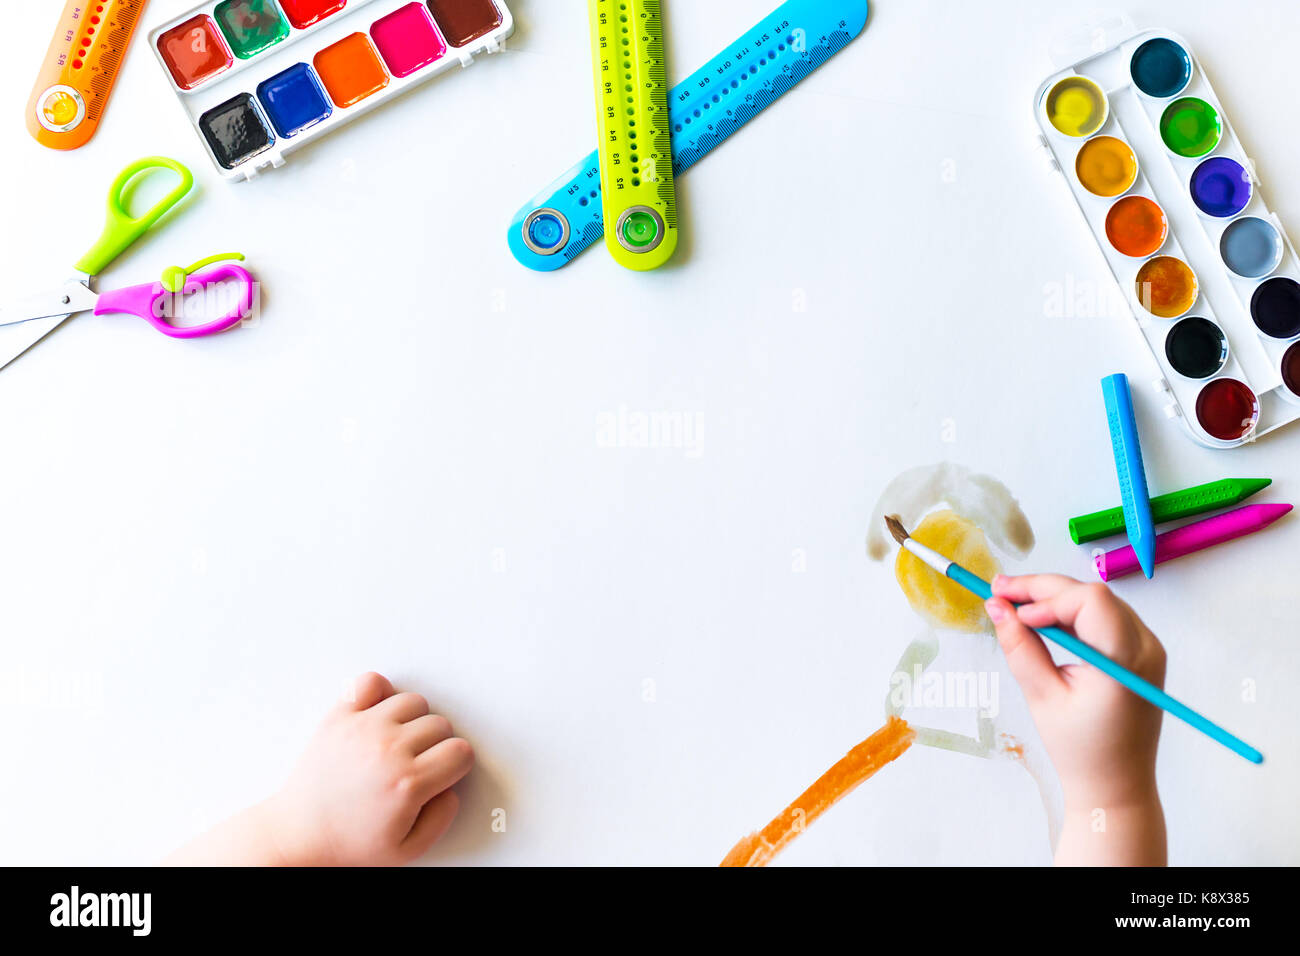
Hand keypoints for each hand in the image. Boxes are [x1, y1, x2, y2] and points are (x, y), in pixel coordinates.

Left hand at [259, 672, 473, 865]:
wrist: (299, 835)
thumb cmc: (347, 842)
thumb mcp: (407, 849)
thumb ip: (442, 818)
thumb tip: (451, 787)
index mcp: (407, 784)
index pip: (460, 751)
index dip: (455, 764)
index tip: (442, 771)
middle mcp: (388, 750)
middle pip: (440, 725)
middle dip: (436, 745)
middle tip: (417, 763)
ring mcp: (362, 729)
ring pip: (414, 701)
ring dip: (412, 720)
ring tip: (398, 741)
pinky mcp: (339, 717)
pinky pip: (371, 682)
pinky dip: (380, 692)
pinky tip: (378, 716)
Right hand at [986, 575, 1166, 864]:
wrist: (1117, 785)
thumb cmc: (1080, 750)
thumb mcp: (1042, 697)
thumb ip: (1021, 647)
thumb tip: (997, 607)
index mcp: (1124, 663)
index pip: (1089, 601)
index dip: (1046, 597)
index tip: (1011, 611)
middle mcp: (1146, 648)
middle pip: (1092, 594)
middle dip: (1043, 589)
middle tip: (999, 590)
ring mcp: (1149, 649)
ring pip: (1097, 601)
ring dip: (1055, 598)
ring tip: (1015, 603)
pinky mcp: (1141, 653)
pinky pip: (1105, 617)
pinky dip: (1071, 613)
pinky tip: (1042, 618)